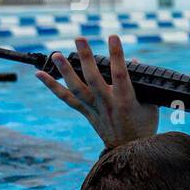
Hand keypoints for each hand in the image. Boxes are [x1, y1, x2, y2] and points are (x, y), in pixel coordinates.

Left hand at [36, 35, 157, 148]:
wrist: (130, 152)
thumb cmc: (144, 127)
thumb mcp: (150, 104)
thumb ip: (142, 83)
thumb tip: (133, 61)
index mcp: (126, 100)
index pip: (120, 73)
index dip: (116, 55)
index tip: (113, 37)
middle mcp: (107, 103)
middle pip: (93, 78)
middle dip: (86, 57)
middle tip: (79, 39)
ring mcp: (94, 109)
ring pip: (76, 88)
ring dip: (65, 70)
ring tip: (56, 54)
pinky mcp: (86, 113)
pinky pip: (67, 99)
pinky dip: (52, 86)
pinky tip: (39, 75)